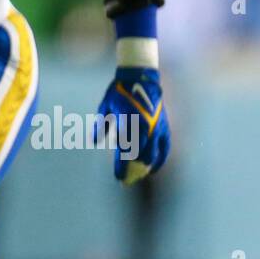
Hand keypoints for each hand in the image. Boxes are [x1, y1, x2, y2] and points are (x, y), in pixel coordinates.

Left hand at [93, 68, 169, 184]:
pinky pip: (164, 148)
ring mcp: (156, 128)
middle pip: (139, 157)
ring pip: (152, 155)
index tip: (119, 178)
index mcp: (127, 123)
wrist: (140, 78)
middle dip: (132, 171)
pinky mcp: (164, 127)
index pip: (125, 152)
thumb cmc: (119, 92)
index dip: (122, 167)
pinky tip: (152, 168)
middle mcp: (143, 128)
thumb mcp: (105, 107)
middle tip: (125, 180)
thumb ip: (100, 126)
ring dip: (145, 168)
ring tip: (137, 176)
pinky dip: (159, 160)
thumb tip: (95, 142)